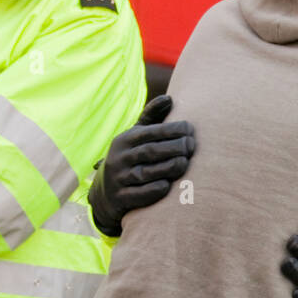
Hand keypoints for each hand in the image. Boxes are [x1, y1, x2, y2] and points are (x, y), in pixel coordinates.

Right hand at [88, 95, 195, 236]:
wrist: (105, 194)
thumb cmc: (130, 159)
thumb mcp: (135, 137)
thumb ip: (151, 118)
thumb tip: (170, 98)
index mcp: (124, 140)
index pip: (150, 132)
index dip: (171, 129)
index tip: (190, 129)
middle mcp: (119, 158)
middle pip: (150, 151)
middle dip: (174, 147)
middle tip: (192, 146)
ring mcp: (119, 179)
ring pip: (146, 173)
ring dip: (169, 167)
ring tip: (186, 162)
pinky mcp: (121, 199)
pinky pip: (141, 194)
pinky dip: (156, 189)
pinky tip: (169, 185)